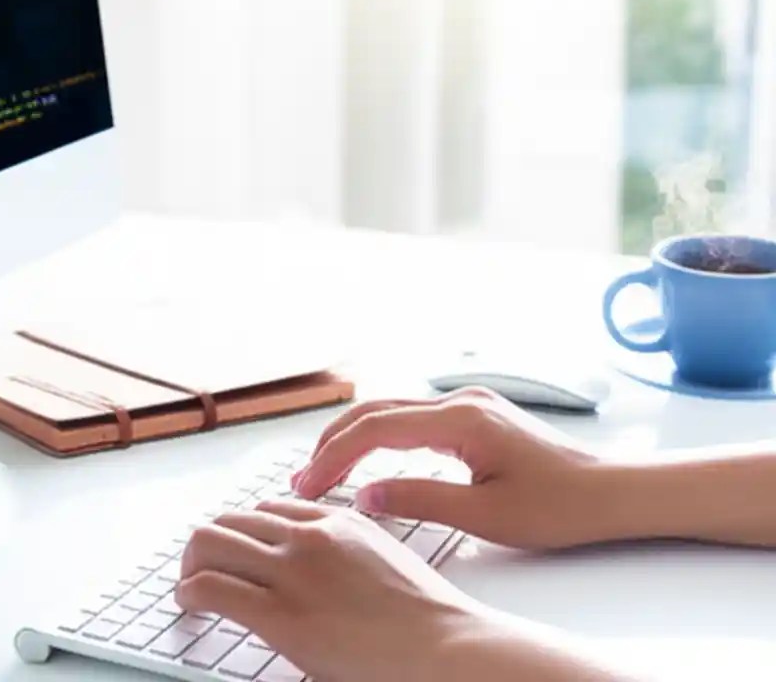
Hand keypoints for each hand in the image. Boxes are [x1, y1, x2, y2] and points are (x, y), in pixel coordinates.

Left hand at [176, 499, 481, 681]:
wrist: (448, 648)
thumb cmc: (430, 621)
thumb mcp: (387, 563)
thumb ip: (348, 557)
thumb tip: (326, 574)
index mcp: (340, 522)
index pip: (269, 510)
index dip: (245, 531)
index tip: (236, 550)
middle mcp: (309, 536)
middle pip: (230, 520)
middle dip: (209, 544)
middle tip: (201, 567)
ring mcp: (292, 571)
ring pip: (208, 543)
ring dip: (191, 565)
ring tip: (189, 585)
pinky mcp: (277, 614)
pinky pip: (208, 586)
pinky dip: (188, 594)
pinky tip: (190, 605)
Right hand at [293, 387, 608, 549]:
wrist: (614, 492)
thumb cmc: (561, 507)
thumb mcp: (485, 515)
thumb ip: (419, 499)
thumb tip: (363, 496)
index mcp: (462, 421)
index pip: (375, 430)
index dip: (334, 457)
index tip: (308, 487)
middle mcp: (461, 402)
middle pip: (375, 411)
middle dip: (332, 444)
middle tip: (303, 481)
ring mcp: (468, 406)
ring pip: (390, 412)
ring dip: (352, 439)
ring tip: (323, 473)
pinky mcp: (474, 418)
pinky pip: (411, 420)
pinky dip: (379, 439)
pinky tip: (366, 462)